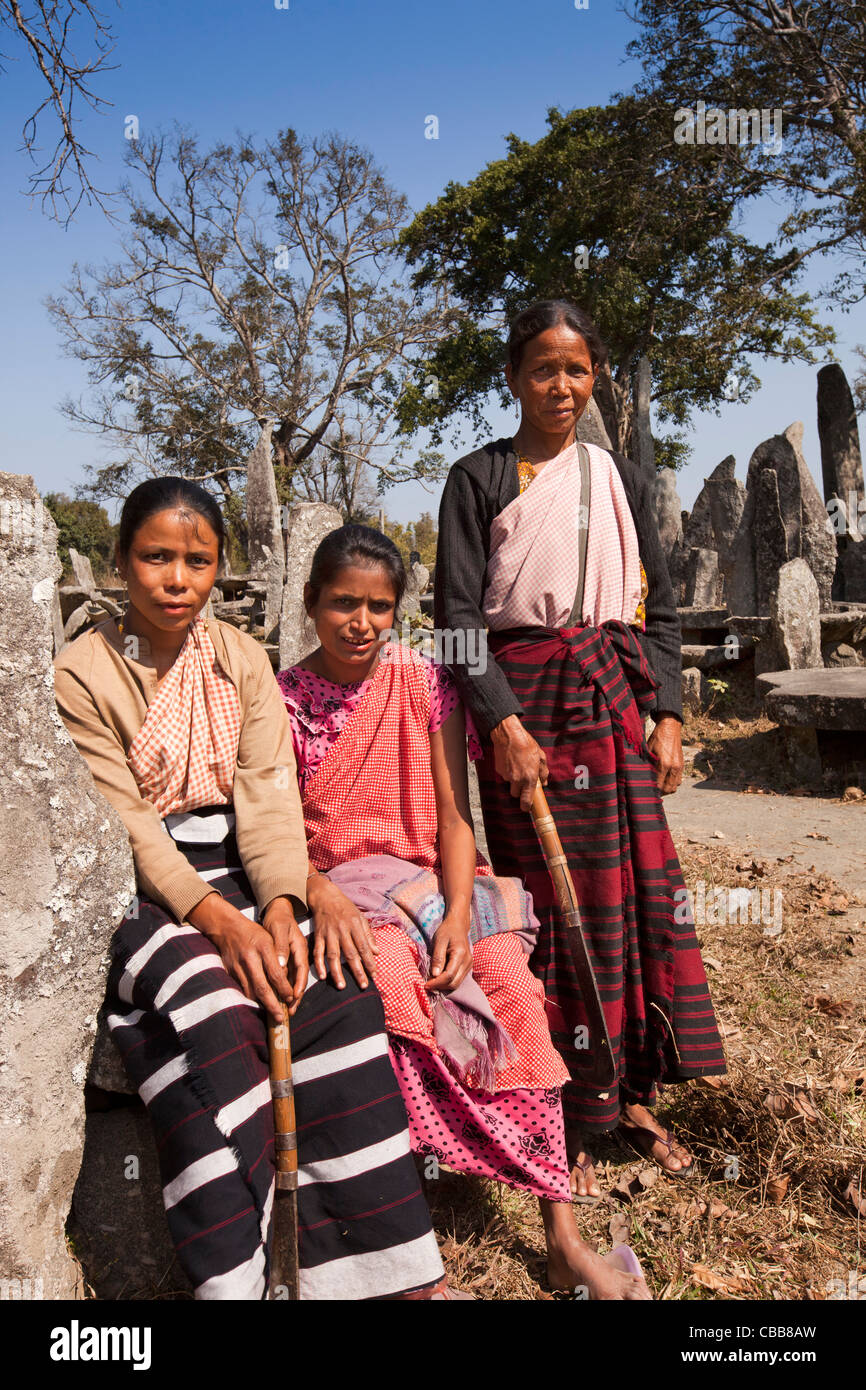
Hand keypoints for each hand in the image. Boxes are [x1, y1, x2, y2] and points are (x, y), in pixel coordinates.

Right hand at [188, 892, 306, 1022]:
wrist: (228, 929)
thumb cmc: (255, 934)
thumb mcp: (270, 938)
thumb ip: (279, 957)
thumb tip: (287, 980)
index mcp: (263, 947)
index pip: (276, 973)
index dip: (284, 988)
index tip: (291, 998)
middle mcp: (250, 958)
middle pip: (262, 987)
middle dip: (272, 1005)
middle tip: (281, 1018)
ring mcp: (237, 967)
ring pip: (250, 992)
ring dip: (261, 1005)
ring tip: (272, 1014)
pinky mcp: (230, 972)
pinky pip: (241, 989)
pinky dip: (251, 998)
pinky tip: (258, 1003)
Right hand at [307, 873, 378, 990]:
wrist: (324, 896)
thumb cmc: (345, 907)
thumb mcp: (360, 917)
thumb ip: (368, 935)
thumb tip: (377, 952)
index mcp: (354, 925)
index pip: (363, 947)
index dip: (369, 962)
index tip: (374, 975)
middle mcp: (342, 930)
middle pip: (350, 953)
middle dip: (357, 971)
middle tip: (363, 985)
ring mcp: (329, 933)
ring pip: (333, 955)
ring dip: (337, 972)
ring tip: (342, 986)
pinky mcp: (318, 935)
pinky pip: (317, 951)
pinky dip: (319, 964)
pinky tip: (322, 976)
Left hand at [425, 914, 472, 992]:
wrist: (458, 925)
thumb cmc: (447, 931)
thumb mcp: (439, 941)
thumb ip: (438, 958)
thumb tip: (435, 975)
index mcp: (460, 954)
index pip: (449, 975)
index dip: (437, 983)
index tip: (425, 984)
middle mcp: (468, 962)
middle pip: (454, 983)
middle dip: (440, 986)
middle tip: (427, 984)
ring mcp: (469, 965)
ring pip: (456, 984)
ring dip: (443, 986)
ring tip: (432, 981)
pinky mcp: (467, 967)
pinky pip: (458, 980)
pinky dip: (448, 982)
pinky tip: (439, 978)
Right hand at [490, 714, 548, 811]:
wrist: (508, 735)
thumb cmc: (526, 744)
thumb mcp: (540, 756)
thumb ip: (544, 772)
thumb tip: (545, 782)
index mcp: (529, 778)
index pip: (526, 801)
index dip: (526, 807)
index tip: (527, 807)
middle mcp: (517, 779)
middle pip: (516, 794)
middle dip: (519, 790)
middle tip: (523, 781)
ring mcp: (506, 775)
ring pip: (510, 784)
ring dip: (513, 780)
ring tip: (517, 766)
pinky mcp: (499, 770)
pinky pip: (504, 775)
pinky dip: (508, 772)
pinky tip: (511, 762)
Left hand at [647, 714, 683, 794]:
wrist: (670, 728)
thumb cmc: (656, 738)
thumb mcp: (647, 751)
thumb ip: (646, 765)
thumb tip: (641, 778)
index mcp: (663, 764)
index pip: (658, 785)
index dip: (652, 790)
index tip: (646, 791)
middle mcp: (673, 767)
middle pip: (668, 789)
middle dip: (660, 792)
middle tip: (652, 791)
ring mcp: (679, 767)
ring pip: (674, 787)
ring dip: (666, 789)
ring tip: (658, 786)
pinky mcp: (682, 765)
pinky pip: (678, 781)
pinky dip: (672, 783)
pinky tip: (665, 780)